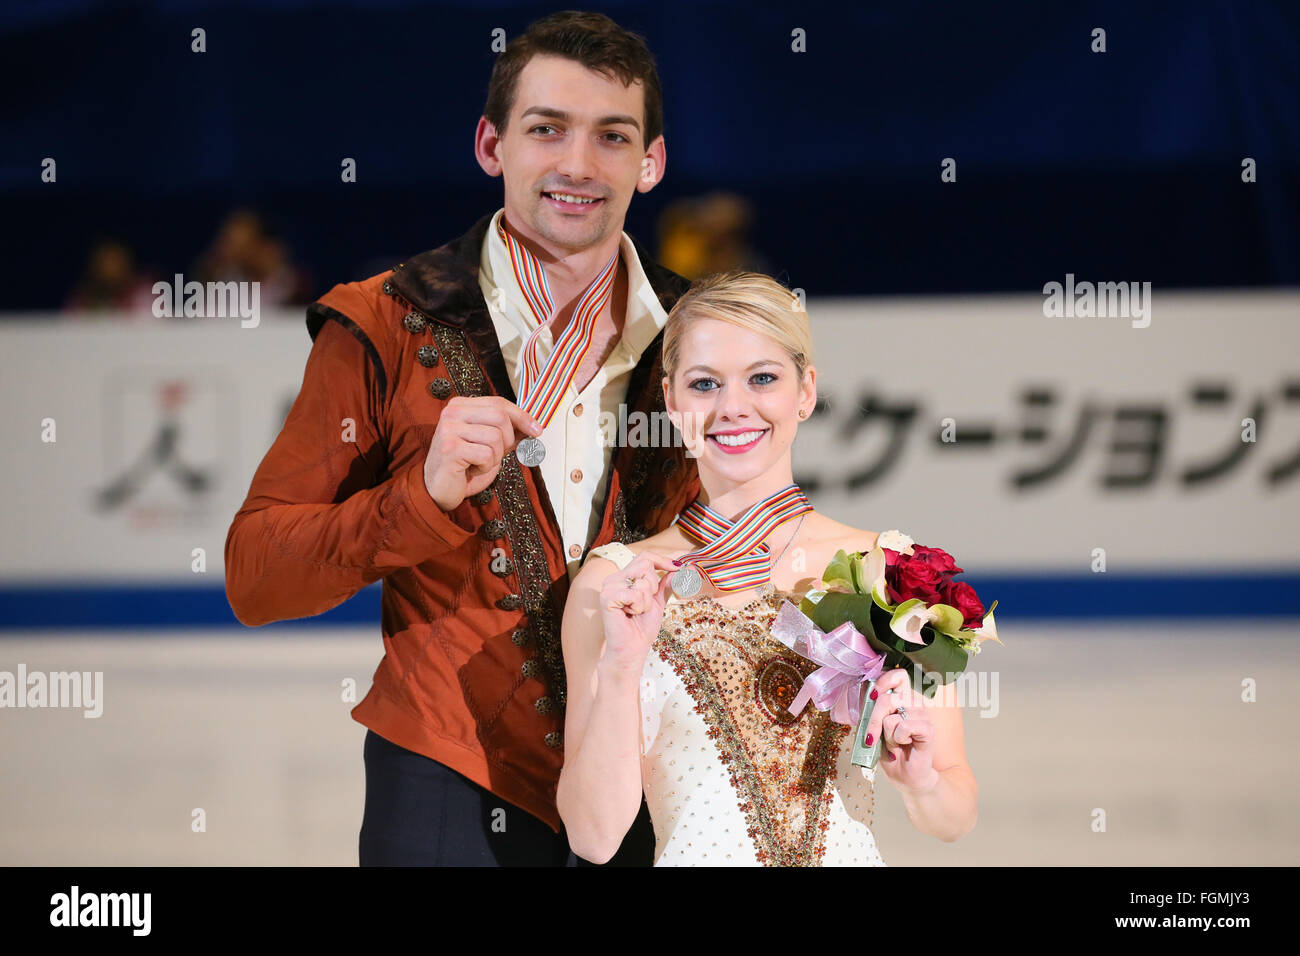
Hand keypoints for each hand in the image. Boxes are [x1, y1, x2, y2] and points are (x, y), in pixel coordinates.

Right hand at [423, 397, 541, 510]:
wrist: (437, 490)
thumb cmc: (463, 467)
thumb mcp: (490, 445)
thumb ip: (508, 433)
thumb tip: (534, 428)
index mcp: (461, 405)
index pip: (499, 403)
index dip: (522, 416)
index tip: (538, 431)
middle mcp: (452, 412)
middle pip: (500, 417)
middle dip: (509, 440)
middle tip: (498, 454)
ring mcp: (449, 429)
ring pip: (495, 437)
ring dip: (495, 457)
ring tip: (479, 463)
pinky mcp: (450, 448)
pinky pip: (486, 455)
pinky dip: (485, 467)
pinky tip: (471, 469)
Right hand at [598, 551, 677, 675]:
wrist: (633, 649)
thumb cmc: (642, 628)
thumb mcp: (658, 601)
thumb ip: (666, 583)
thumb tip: (684, 567)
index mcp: (625, 577)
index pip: (645, 557)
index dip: (662, 560)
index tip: (677, 568)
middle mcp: (614, 578)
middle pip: (645, 564)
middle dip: (653, 586)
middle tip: (644, 604)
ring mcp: (609, 587)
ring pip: (642, 580)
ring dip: (646, 600)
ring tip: (636, 612)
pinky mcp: (607, 597)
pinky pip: (635, 593)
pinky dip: (639, 606)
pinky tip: (630, 614)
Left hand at [864, 668, 940, 794]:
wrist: (908, 778)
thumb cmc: (893, 754)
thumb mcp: (876, 730)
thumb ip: (873, 712)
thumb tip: (866, 695)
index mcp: (903, 700)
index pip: (898, 675)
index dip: (884, 680)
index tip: (873, 695)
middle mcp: (914, 704)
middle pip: (888, 697)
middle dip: (874, 720)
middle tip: (873, 738)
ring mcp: (922, 715)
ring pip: (892, 716)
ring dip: (887, 735)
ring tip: (895, 744)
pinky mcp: (928, 729)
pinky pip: (904, 726)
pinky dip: (898, 738)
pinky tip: (904, 745)